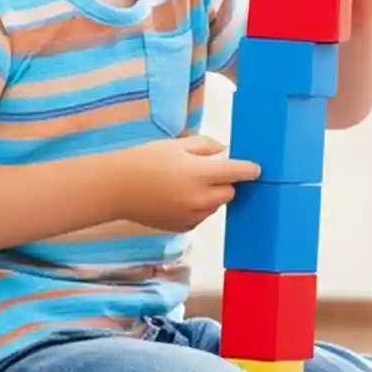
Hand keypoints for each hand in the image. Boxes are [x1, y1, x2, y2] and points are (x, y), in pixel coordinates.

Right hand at [116, 135, 260, 232]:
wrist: (116, 188)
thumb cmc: (145, 160)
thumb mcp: (177, 144)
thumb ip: (205, 146)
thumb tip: (224, 150)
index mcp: (201, 174)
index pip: (238, 173)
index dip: (249, 170)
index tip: (256, 169)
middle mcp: (201, 198)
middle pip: (230, 192)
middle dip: (226, 182)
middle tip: (209, 172)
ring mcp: (192, 215)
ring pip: (216, 205)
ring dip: (211, 196)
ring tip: (187, 184)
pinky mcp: (183, 227)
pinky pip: (201, 216)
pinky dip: (198, 208)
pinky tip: (178, 198)